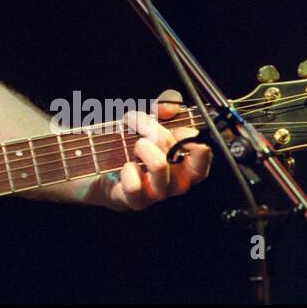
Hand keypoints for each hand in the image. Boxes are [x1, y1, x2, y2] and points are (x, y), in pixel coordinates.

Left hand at [101, 89, 211, 211]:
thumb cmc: (134, 146)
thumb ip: (165, 107)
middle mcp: (177, 182)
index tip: (172, 126)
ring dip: (141, 145)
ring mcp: (157, 194)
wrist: (103, 170)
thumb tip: (170, 106)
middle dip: (152, 128)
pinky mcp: (135, 201)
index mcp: (187, 164)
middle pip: (175, 150)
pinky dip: (128, 170)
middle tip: (136, 120)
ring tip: (133, 144)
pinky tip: (126, 166)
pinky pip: (135, 185)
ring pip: (158, 164)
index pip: (203, 153)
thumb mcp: (152, 120)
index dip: (188, 134)